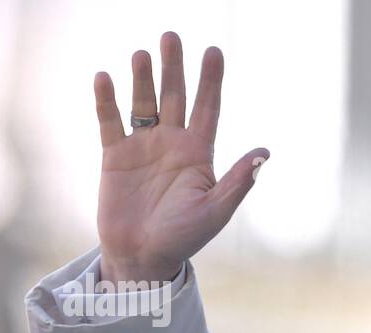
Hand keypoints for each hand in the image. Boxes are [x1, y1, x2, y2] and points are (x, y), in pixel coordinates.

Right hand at [93, 32, 267, 282]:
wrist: (143, 257)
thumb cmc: (184, 238)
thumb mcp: (215, 210)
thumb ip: (238, 181)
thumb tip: (265, 152)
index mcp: (199, 154)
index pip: (207, 109)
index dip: (210, 81)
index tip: (214, 50)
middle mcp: (172, 144)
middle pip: (175, 97)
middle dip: (174, 67)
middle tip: (171, 36)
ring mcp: (143, 146)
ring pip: (143, 102)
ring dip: (143, 78)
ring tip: (143, 54)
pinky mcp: (114, 155)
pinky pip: (110, 121)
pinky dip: (107, 100)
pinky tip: (105, 78)